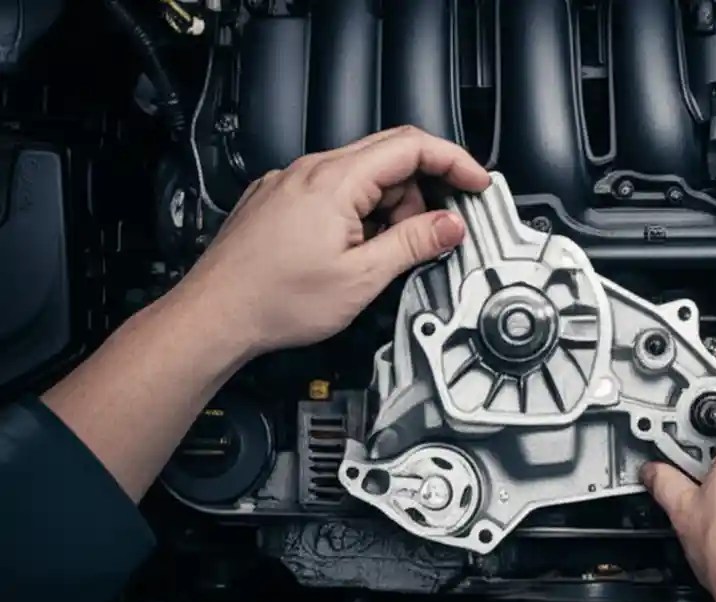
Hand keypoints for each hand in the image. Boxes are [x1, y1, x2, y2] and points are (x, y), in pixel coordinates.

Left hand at [171, 125, 489, 356]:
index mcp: (334, 181)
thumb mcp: (361, 278)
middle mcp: (310, 171)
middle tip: (434, 231)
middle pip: (390, 157)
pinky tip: (354, 250)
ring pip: (363, 177)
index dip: (455, 161)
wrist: (214, 316)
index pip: (412, 146)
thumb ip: (413, 244)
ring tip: (381, 254)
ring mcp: (291, 183)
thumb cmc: (272, 301)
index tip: (477, 182)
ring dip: (389, 208)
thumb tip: (449, 226)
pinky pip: (335, 191)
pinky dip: (359, 213)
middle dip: (422, 192)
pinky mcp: (279, 200)